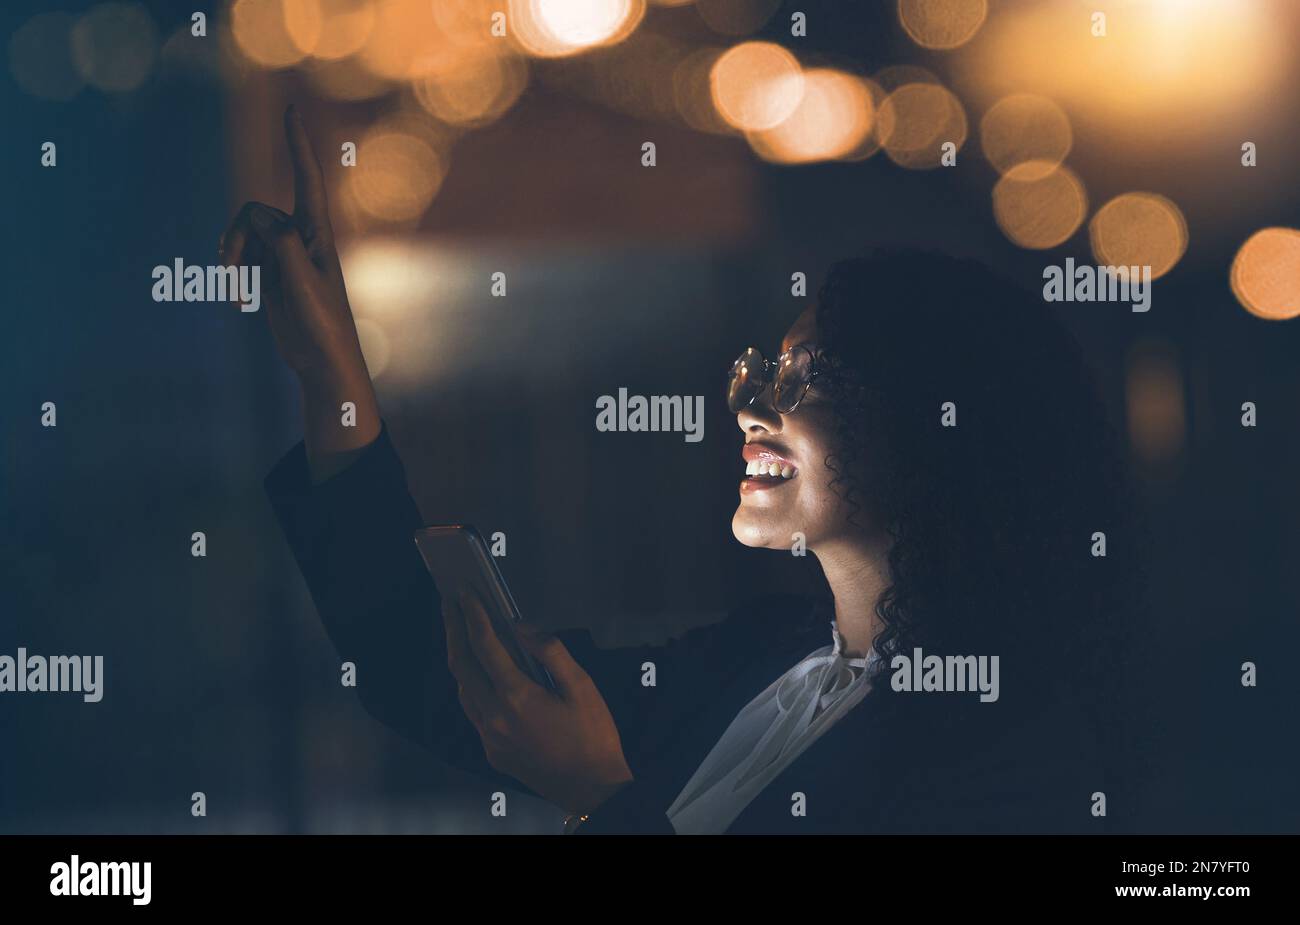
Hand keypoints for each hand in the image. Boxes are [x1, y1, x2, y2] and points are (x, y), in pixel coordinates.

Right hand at [220, 105, 378, 473]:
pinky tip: (240, 303)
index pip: (307, 179)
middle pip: (253, 213)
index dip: (297, 144)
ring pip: (242, 233)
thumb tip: (262, 217)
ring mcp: (282, 254)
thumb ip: (284, 246)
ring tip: (237, 294)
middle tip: (232, 272)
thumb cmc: (323, 325)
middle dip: (237, 238)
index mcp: (318, 234)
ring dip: (232, 258)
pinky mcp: (268, 272)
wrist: (321, 360)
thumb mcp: (304, 284)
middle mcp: (300, 237)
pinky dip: (233, 275)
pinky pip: (238, 256)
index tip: (290, 108)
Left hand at [445, 590, 634, 815]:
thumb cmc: (594, 735)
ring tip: (459, 630)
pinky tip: (479, 672)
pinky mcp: (492, 750)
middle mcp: (495, 717)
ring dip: (459, 657)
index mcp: (517, 697)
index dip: (472, 615)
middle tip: (449, 603)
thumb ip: (550, 652)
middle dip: (453, 629)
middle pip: (461, 664)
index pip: (484, 645)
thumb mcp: (582, 686)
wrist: (593, 789)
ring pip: (462, 688)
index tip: (464, 592)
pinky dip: (470, 684)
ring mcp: (490, 736)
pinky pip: (472, 710)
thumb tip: (521, 628)